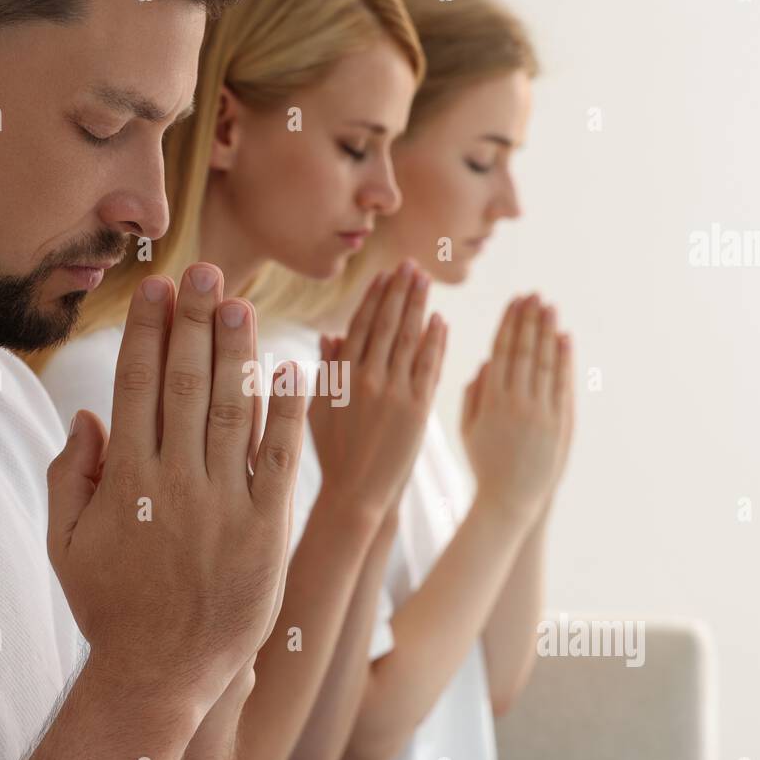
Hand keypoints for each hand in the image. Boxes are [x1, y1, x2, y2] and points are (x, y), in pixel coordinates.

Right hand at [46, 263, 306, 708]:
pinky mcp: (266, 526)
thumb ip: (69, 476)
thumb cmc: (111, 607)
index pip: (137, 387)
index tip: (160, 291)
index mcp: (125, 478)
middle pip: (187, 383)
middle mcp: (175, 480)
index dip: (149, 333)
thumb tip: (87, 415)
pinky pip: (278, 457)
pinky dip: (285, 412)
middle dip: (196, 321)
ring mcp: (224, 502)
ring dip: (239, 350)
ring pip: (233, 409)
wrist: (163, 672)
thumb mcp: (66, 544)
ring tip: (243, 303)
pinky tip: (292, 371)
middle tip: (207, 271)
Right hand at [308, 261, 446, 517]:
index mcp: (342, 376)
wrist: (357, 494)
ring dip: (418, 305)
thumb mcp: (319, 409)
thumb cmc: (335, 454)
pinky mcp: (417, 409)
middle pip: (387, 324)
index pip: (360, 326)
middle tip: (411, 265)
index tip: (385, 275)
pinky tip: (440, 321)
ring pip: (408, 338)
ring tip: (426, 280)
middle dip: (399, 291)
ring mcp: (394, 392)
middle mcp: (368, 378)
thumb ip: (327, 370)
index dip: (374, 298)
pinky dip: (434, 341)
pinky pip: (428, 366)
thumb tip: (329, 335)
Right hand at [462, 294, 573, 521]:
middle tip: (534, 295)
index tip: (514, 301)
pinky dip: (565, 360)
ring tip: (550, 308)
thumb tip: (488, 363)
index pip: (502, 351)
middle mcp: (516, 402)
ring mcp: (540, 412)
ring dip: (548, 332)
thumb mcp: (468, 430)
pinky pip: (562, 384)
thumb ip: (474, 395)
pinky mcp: (559, 424)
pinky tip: (565, 339)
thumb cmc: (485, 465)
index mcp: (490, 400)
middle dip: (530, 320)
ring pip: (546, 363)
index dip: (509, 324)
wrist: (510, 500)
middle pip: (525, 351)